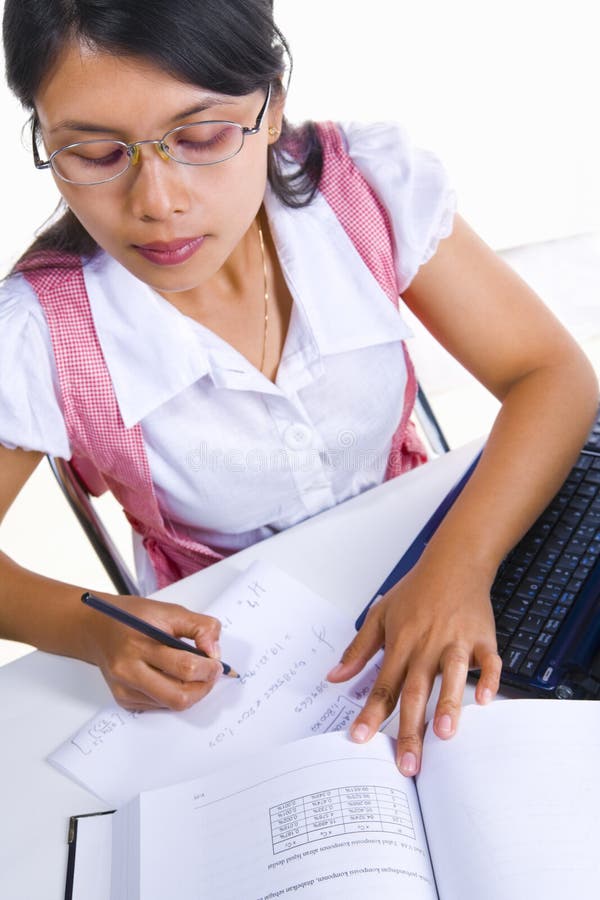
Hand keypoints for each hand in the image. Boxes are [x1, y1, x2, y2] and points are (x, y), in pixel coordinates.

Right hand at [83, 594, 222, 710]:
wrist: (98, 628)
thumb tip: (214, 652)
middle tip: (211, 673)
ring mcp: (124, 689)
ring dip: (191, 692)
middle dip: (204, 686)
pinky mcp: (123, 700)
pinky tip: (172, 677)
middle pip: (179, 696)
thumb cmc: (134, 618)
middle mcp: (129, 670)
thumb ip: (200, 627)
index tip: (216, 662)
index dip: (209, 668)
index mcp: (141, 644)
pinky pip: (159, 706)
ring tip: (193, 673)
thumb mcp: (170, 611)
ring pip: (171, 704)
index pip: (185, 667)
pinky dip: (173, 694)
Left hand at [326, 556, 501, 774]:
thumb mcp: (379, 615)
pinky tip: (487, 700)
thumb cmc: (416, 591)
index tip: (359, 739)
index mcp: (401, 643)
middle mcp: (427, 645)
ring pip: (451, 676)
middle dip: (410, 729)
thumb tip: (334, 677)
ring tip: (444, 735)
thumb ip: (358, 650)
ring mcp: (456, 642)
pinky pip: (489, 662)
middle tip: (408, 765)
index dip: (370, 713)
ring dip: (448, 704)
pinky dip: (489, 679)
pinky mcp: (482, 639)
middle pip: (415, 690)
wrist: (453, 563)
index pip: (383, 684)